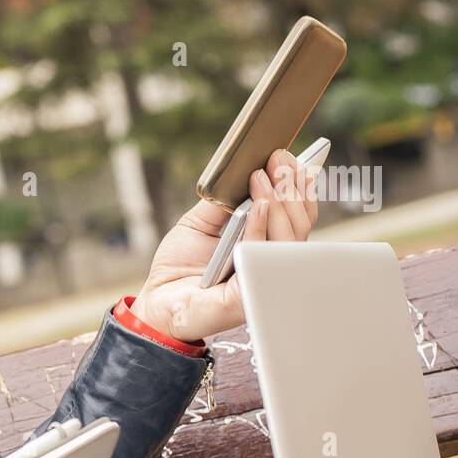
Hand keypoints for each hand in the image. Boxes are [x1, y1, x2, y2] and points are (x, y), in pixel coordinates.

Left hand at [129, 148, 318, 342]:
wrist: (158, 301)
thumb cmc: (179, 265)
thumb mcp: (199, 223)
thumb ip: (224, 202)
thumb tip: (245, 171)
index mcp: (264, 243)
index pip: (296, 214)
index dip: (299, 186)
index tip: (290, 156)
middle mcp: (271, 261)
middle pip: (300, 223)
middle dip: (292, 186)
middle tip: (278, 158)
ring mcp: (264, 278)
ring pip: (289, 239)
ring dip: (279, 201)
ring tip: (263, 176)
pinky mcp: (250, 295)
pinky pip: (262, 258)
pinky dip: (261, 228)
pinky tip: (258, 205)